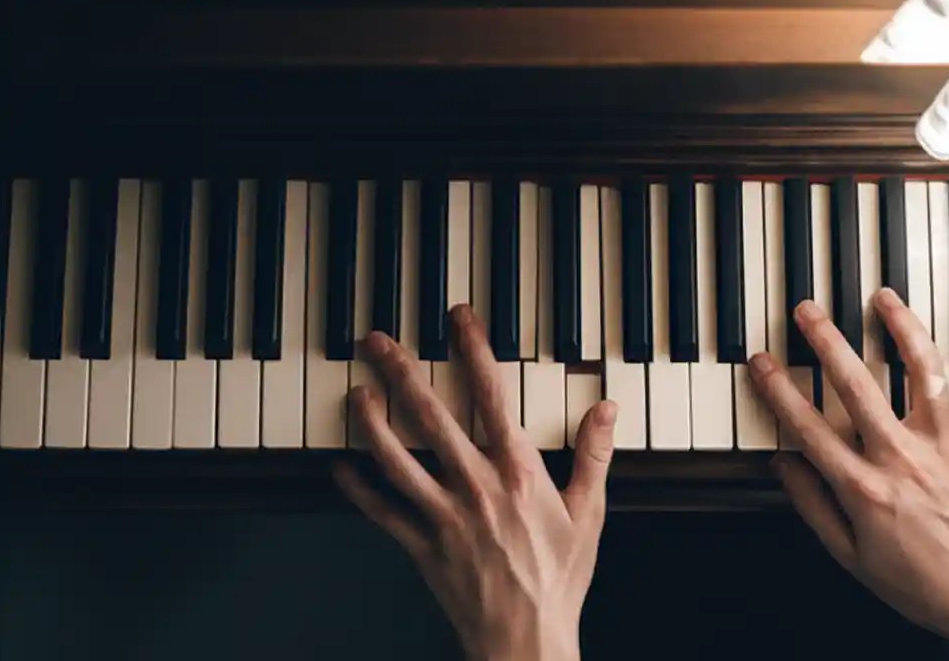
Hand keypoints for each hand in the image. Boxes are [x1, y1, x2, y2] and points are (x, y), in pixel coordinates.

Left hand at [333, 305, 616, 660]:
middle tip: (378, 342)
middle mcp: (476, 487)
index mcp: (519, 473)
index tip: (457, 319)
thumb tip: (607, 409)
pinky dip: (358, 488)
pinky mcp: (421, 546)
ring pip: (396, 458)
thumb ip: (594, 455)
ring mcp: (444, 516)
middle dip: (401, 372)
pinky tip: (342, 466)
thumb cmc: (559, 579)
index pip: (491, 396)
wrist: (527, 639)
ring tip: (357, 392)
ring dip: (372, 421)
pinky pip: (382, 512)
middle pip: (431, 416)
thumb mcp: (590, 513)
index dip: (472, 351)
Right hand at [751, 291, 948, 659]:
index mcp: (864, 489)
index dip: (780, 391)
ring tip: (883, 298)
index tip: (763, 363)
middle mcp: (902, 458)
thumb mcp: (848, 555)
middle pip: (858, 386)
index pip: (809, 428)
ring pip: (922, 373)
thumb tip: (784, 464)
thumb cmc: (919, 581)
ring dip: (902, 329)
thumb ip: (813, 505)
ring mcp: (942, 446)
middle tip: (808, 311)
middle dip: (827, 342)